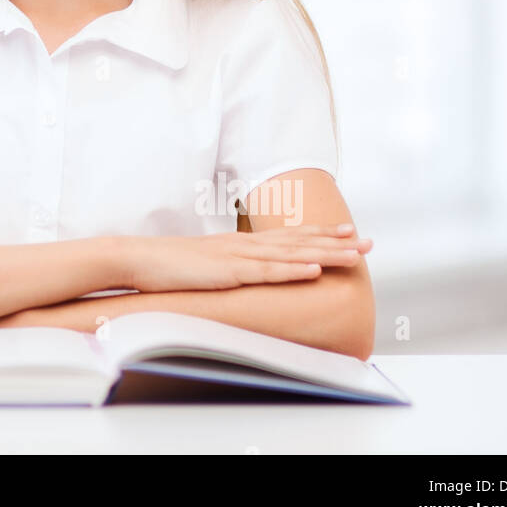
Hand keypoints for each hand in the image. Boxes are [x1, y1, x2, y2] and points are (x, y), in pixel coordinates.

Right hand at [123, 224, 372, 292]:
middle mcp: (244, 246)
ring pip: (290, 254)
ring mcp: (236, 257)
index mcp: (239, 244)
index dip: (320, 233)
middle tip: (369, 242)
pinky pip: (265, 272)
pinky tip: (314, 269)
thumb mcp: (204, 266)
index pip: (288, 237)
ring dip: (325, 253)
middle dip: (336, 242)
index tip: (348, 231)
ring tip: (355, 254)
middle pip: (298, 242)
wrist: (138, 259)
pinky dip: (292, 269)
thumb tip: (241, 275)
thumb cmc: (167, 266)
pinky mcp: (226, 272)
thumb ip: (226, 268)